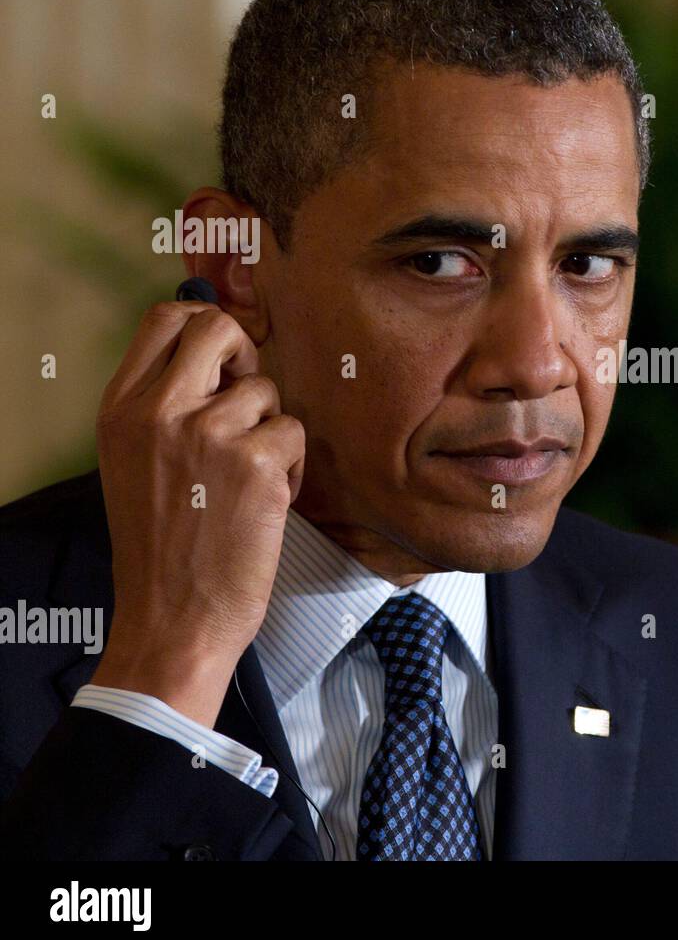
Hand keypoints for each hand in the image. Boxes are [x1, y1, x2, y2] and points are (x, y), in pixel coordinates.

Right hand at [90, 301, 304, 727]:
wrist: (173, 619)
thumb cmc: (162, 547)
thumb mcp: (134, 463)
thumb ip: (164, 407)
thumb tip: (220, 358)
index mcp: (121, 409)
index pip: (164, 319)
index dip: (206, 327)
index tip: (224, 362)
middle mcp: (159, 411)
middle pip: (218, 328)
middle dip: (246, 354)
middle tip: (249, 399)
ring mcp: (208, 433)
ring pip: (267, 391)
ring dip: (270, 430)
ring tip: (249, 478)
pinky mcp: (256, 460)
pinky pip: (293, 432)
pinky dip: (292, 465)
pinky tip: (267, 500)